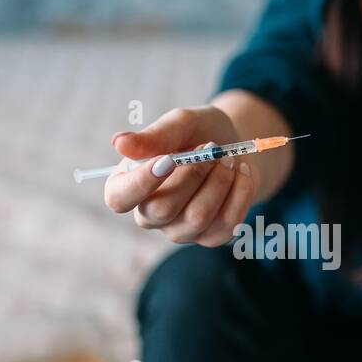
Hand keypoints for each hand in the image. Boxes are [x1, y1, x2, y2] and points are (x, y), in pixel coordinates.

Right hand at [104, 105, 259, 246]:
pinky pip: (227, 224)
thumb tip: (119, 143)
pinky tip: (241, 172)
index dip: (140, 184)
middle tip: (211, 148)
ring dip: (219, 181)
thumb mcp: (180, 124)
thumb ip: (154, 136)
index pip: (119, 198)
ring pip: (197, 217)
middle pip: (162, 210)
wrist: (236, 146)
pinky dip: (240, 192)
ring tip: (227, 158)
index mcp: (129, 185)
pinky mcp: (211, 237)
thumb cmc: (199, 132)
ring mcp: (180, 231)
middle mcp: (149, 215)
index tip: (168, 159)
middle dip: (191, 175)